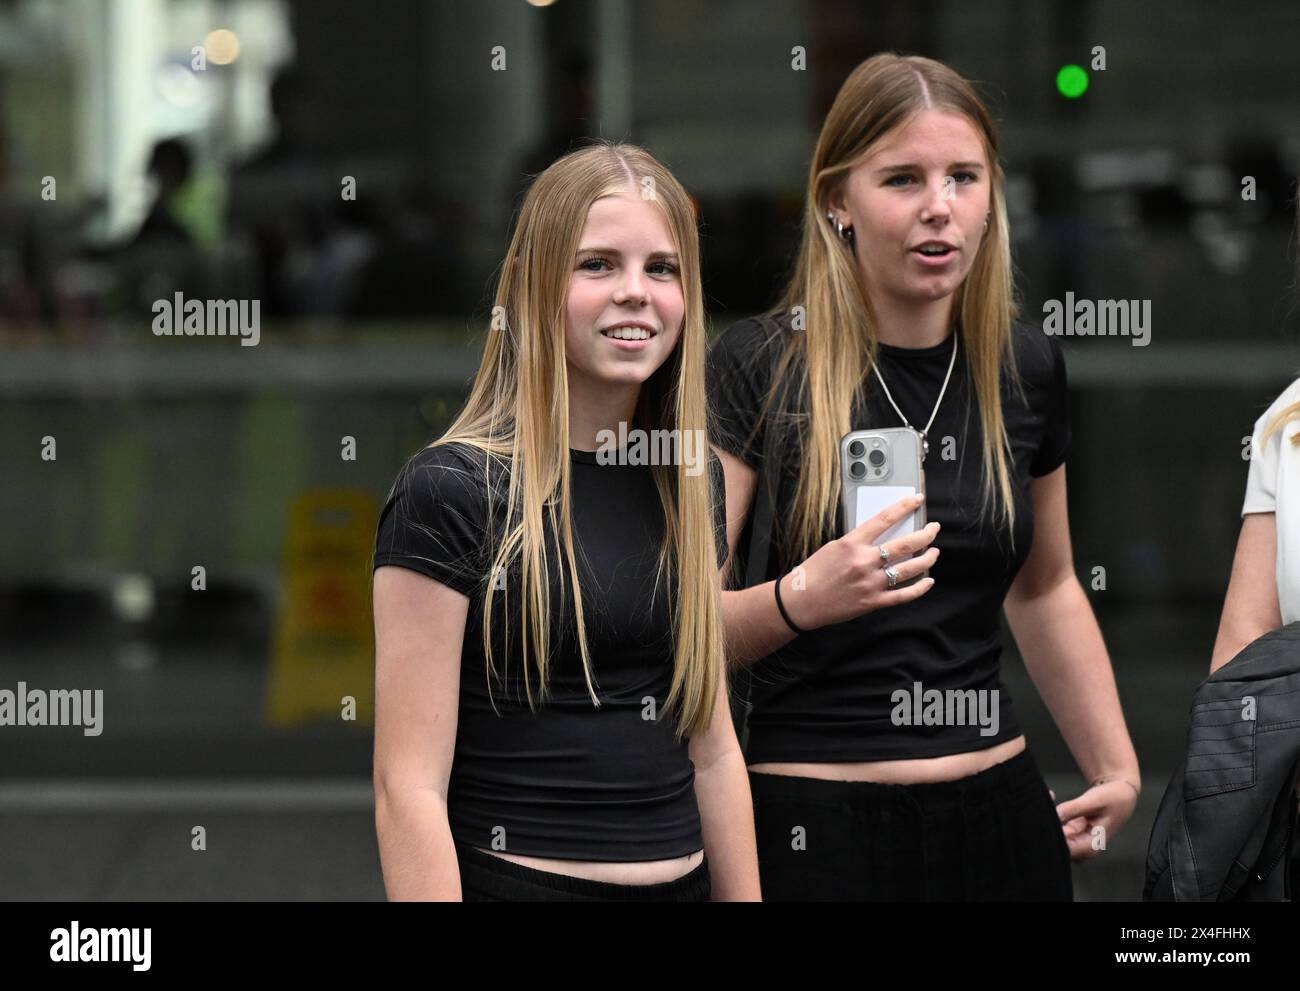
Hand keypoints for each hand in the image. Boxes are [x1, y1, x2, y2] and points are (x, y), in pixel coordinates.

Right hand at [781, 494, 939, 629]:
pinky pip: (903, 596)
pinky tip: (928, 581)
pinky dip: (919, 589)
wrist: (801, 600)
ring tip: (934, 553)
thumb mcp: (833, 547)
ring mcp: (871, 582)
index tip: (917, 500)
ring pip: (909, 569)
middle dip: (925, 534)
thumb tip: (882, 537)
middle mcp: (864, 561)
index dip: (904, 506)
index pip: (885, 519)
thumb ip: (858, 542)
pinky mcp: (873, 602)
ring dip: (927, 559)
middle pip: (904, 544)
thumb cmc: (813, 573)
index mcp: (852, 543)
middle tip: (934, 529)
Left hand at [1051, 780, 1138, 861]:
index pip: (1065, 849)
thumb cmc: (1112, 798)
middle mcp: (1083, 847)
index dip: (1053, 835)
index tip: (1046, 816)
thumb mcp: (1094, 800)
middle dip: (1048, 824)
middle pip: (1057, 843)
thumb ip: (1074, 808)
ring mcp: (1076, 840)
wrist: (1120, 793)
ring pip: (1054, 834)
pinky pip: (1056, 825)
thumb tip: (1054, 814)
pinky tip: (1052, 795)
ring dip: (1049, 816)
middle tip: (1045, 804)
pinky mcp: (1071, 832)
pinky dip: (1052, 812)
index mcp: (1092, 846)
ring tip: (1050, 796)